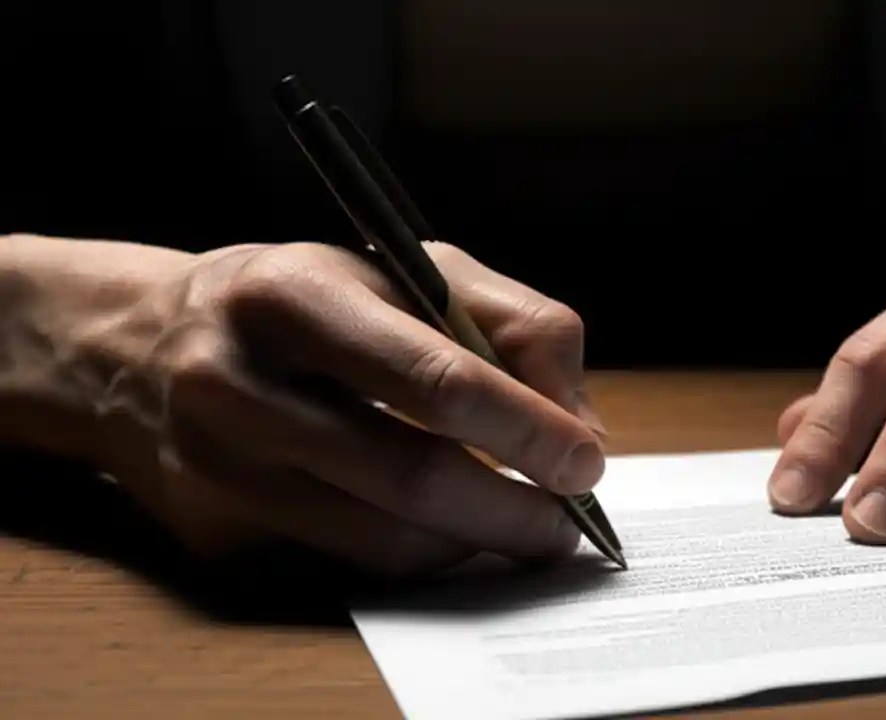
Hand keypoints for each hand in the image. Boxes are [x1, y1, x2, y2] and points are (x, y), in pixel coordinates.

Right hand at [88, 241, 604, 573]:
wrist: (138, 348)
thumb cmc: (303, 301)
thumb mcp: (405, 269)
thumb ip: (512, 323)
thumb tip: (580, 424)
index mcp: (291, 295)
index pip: (433, 376)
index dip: (525, 428)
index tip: (585, 461)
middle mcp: (238, 382)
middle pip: (409, 474)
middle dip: (512, 510)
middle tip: (568, 523)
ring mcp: (218, 465)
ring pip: (383, 538)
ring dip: (477, 543)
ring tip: (527, 528)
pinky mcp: (216, 527)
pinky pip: (350, 559)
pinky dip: (422, 553)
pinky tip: (452, 529)